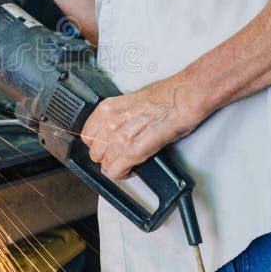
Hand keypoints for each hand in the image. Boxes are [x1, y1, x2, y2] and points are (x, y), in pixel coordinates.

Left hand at [81, 76, 204, 179]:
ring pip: (105, 164)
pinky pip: (116, 172)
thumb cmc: (165, 97)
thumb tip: (114, 128)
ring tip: (127, 163)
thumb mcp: (130, 101)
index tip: (105, 147)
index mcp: (107, 109)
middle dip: (106, 156)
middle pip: (95, 152)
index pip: (87, 135)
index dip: (98, 144)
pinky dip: (123, 174)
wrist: (183, 99)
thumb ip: (116, 116)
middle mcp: (109, 123)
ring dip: (116, 166)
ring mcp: (119, 138)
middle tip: (118, 156)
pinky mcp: (132, 152)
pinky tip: (132, 169)